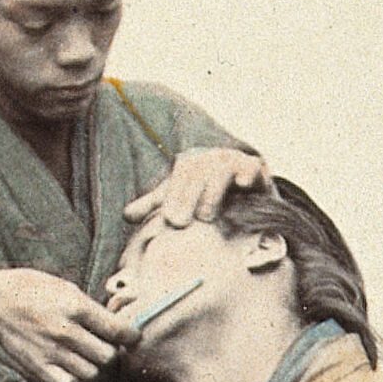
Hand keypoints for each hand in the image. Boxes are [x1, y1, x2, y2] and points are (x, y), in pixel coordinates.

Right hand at [0, 269, 122, 381]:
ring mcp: (51, 352)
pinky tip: (70, 367)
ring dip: (92, 367)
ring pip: (91, 373)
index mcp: (75, 307)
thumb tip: (118, 321)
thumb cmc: (30, 290)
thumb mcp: (64, 287)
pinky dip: (74, 379)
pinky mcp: (38, 368)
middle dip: (109, 351)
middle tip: (102, 345)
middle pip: (108, 357)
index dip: (132, 337)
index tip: (131, 337)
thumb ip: (91, 307)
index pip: (119, 331)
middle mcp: (65, 332)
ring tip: (84, 356)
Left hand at [126, 147, 267, 230]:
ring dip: (212, 193)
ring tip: (205, 216)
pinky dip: (247, 173)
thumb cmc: (207, 197)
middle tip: (180, 222)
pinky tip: (243, 185)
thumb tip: (126, 215)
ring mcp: (234, 161)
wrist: (247, 193)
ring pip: (221, 171)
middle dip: (188, 197)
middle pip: (198, 173)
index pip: (181, 175)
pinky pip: (251, 168)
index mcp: (192, 164)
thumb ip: (155, 206)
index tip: (170, 220)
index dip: (174, 196)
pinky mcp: (256, 168)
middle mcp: (211, 159)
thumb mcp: (180, 199)